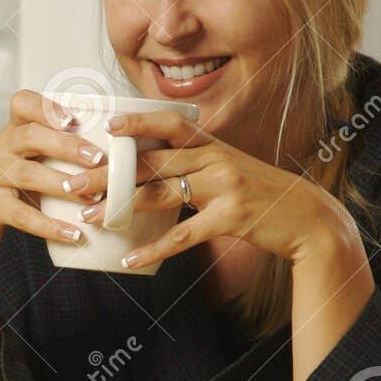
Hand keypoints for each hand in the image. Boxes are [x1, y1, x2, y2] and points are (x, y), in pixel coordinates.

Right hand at [0, 89, 109, 261]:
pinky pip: (22, 215)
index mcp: (11, 132)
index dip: (47, 107)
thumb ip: (52, 147)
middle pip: (31, 136)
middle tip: (98, 158)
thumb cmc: (6, 184)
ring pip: (29, 175)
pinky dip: (50, 225)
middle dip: (67, 145)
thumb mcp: (22, 157)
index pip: (22, 104)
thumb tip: (113, 146)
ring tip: (94, 198)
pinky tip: (73, 233)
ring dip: (64, 184)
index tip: (74, 119)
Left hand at [67, 109, 361, 270]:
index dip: (137, 121)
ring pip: (160, 193)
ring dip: (119, 206)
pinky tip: (129, 259)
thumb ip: (197, 164)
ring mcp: (224, 188)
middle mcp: (216, 160)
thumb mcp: (231, 168)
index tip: (104, 126)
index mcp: (213, 145)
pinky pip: (182, 236)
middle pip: (152, 161)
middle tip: (73, 181)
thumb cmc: (262, 194)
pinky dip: (152, 249)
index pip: (170, 124)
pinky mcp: (230, 219)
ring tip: (89, 216)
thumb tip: (154, 167)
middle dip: (108, 172)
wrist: (307, 217)